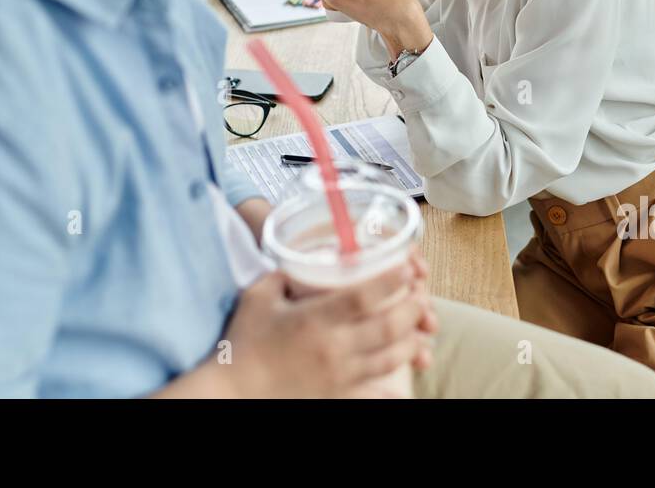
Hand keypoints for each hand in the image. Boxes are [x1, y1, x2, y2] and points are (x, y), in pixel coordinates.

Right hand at [219, 257, 435, 397]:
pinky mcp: (336, 394)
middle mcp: (332, 348)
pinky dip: (392, 388)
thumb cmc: (242, 343)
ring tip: (419, 331)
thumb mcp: (259, 296)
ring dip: (410, 342)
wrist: (232, 392)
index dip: (391, 280)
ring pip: (389, 359)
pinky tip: (403, 381)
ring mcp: (337, 375)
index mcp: (314, 320)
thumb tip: (304, 260)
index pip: (363, 296)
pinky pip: (373, 391)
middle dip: (412, 310)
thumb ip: (285, 275)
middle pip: (388, 327)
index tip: (408, 269)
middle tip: (422, 298)